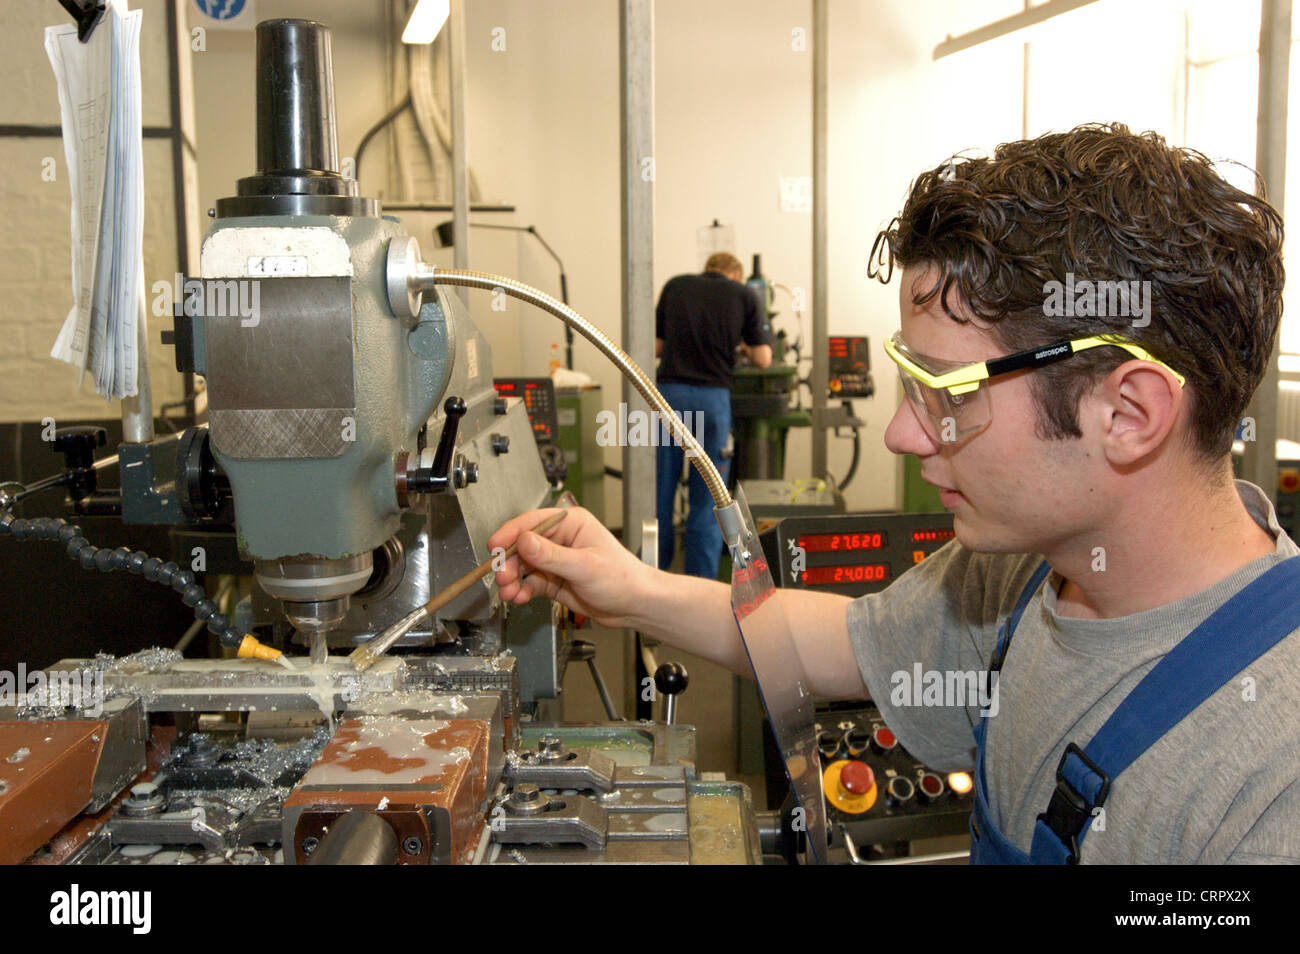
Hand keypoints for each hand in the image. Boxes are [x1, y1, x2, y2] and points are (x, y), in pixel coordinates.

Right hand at [488, 506, 652, 628]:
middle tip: (501, 576)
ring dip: (512, 579)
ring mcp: (556, 560)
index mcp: (570, 523)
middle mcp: (560, 539)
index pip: (532, 523)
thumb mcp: (584, 566)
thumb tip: (524, 542)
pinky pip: (530, 583)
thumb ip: (551, 556)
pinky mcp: (554, 580)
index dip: (510, 533)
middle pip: (522, 546)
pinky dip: (521, 590)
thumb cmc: (623, 578)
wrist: (635, 606)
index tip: (494, 545)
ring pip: (523, 566)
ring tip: (507, 591)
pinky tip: (518, 597)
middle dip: (509, 562)